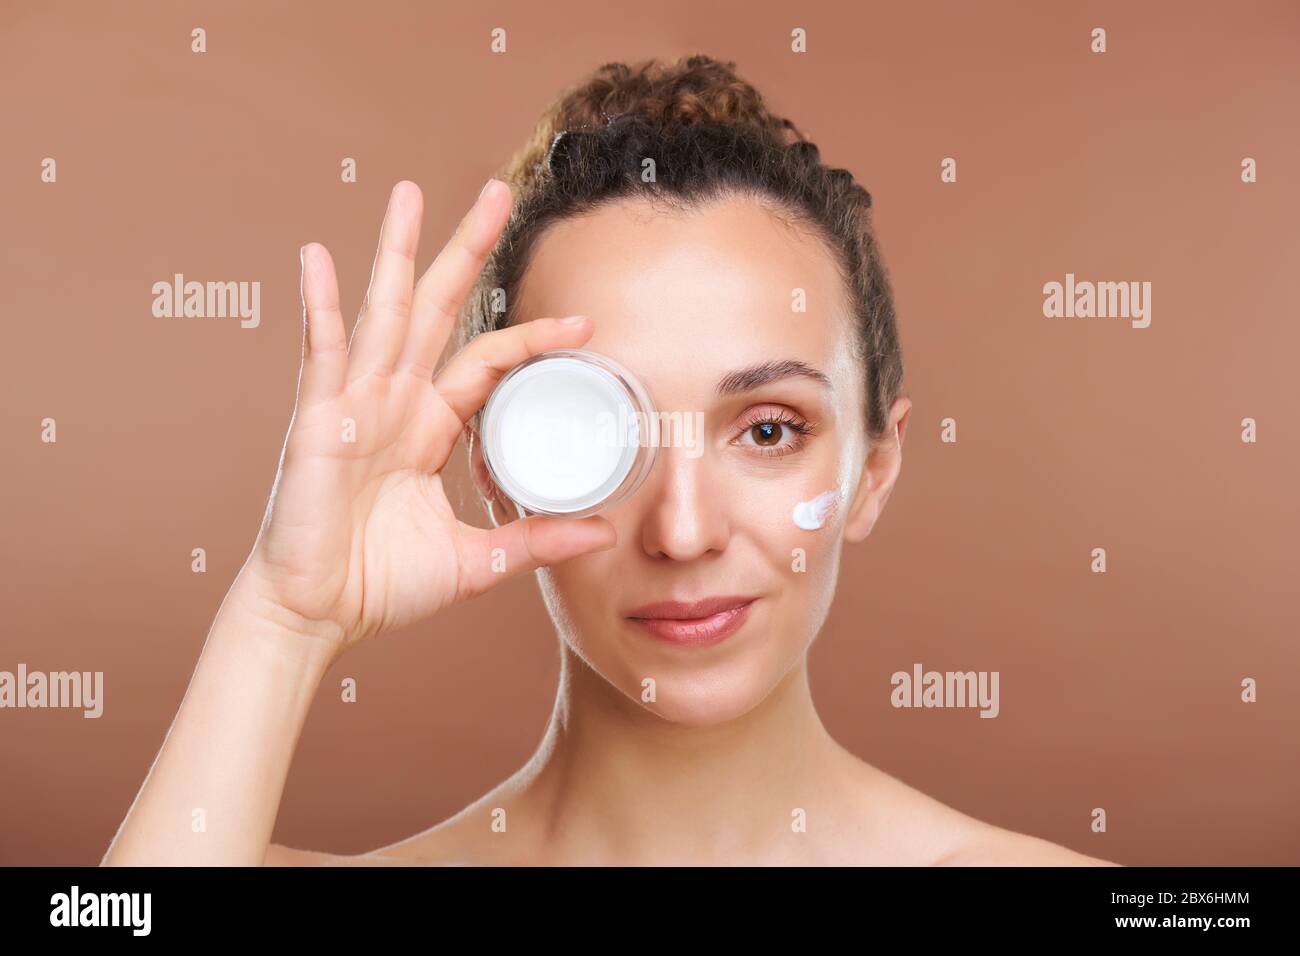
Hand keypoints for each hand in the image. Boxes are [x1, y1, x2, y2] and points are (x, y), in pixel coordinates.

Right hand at [236, 180, 615, 656]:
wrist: (318, 617)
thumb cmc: (380, 585)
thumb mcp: (476, 560)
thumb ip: (533, 539)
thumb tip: (601, 532)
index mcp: (428, 428)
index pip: (485, 363)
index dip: (530, 340)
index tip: (583, 326)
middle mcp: (393, 404)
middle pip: (437, 311)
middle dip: (465, 252)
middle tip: (496, 192)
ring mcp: (353, 406)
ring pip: (384, 313)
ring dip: (397, 252)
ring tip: (410, 193)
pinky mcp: (316, 422)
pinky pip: (321, 355)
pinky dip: (319, 307)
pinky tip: (316, 256)